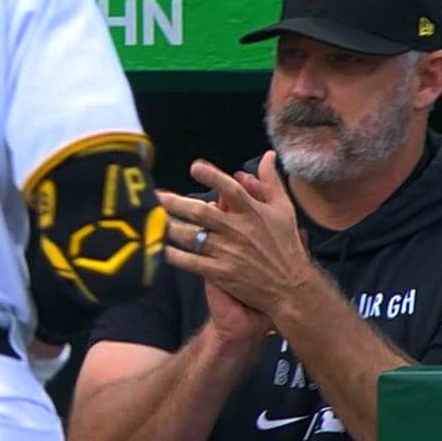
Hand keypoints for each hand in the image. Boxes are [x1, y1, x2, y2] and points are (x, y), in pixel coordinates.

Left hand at [160, 151, 318, 321]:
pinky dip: (173, 255)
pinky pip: (191, 262)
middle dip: (177, 203)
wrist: (291, 287)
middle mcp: (238, 231)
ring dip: (170, 226)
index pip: (232, 190)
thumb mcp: (283, 209)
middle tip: (155, 195)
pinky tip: (157, 247)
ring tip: (150, 216)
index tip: (194, 167)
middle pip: (203, 213)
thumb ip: (270, 181)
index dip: (213, 177)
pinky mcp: (220, 273)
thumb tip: (267, 155)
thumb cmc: (286, 244)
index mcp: (253, 212)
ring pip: (193, 236)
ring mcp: (228, 253)